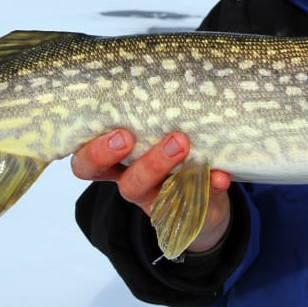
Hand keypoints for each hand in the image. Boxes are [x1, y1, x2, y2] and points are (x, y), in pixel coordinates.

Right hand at [71, 130, 232, 252]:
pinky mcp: (182, 210)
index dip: (93, 151)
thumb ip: (165, 117)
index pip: (87, 161)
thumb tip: (179, 96)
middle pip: (106, 174)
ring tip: (181, 144)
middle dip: (112, 156)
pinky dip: (208, 184)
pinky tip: (220, 176)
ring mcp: (154, 198)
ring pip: (142, 188)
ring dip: (159, 164)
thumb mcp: (162, 133)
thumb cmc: (175, 155)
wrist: (205, 204)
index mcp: (117, 162)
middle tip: (128, 137)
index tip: (117, 133)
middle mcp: (130, 180)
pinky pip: (192, 200)